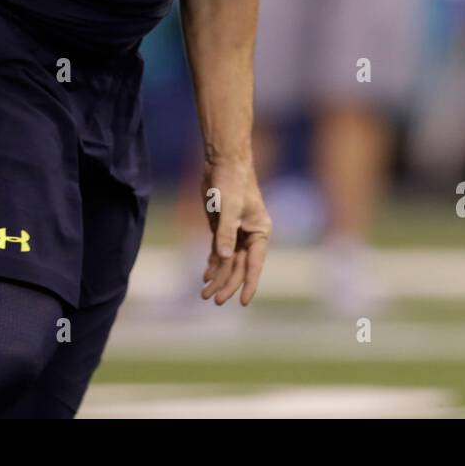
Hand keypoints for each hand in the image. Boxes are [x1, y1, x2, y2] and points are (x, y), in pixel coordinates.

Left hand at [200, 159, 270, 305]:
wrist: (223, 162)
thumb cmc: (231, 182)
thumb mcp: (228, 208)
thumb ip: (225, 233)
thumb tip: (224, 258)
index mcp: (260, 232)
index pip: (254, 264)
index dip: (249, 285)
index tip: (243, 303)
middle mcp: (250, 235)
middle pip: (239, 266)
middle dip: (227, 283)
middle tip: (213, 300)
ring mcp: (236, 232)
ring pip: (228, 261)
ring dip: (218, 277)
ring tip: (204, 293)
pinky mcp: (222, 227)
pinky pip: (219, 251)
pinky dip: (213, 264)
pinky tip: (206, 276)